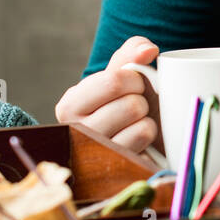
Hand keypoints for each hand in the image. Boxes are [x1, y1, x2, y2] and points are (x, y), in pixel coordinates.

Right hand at [54, 36, 161, 152]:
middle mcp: (78, 134)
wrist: (131, 134)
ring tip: (135, 122)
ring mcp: (99, 157)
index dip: (134, 78)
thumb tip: (149, 50)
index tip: (132, 83)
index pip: (114, 81)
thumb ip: (132, 52)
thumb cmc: (124, 99)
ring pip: (143, 127)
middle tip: (135, 104)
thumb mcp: (121, 73)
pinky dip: (150, 138)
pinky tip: (139, 139)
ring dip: (148, 120)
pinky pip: (149, 147)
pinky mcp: (120, 170)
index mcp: (69, 106)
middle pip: (132, 105)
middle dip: (142, 100)